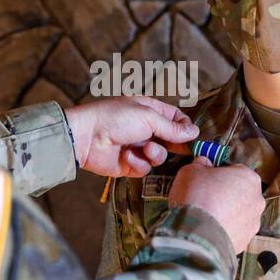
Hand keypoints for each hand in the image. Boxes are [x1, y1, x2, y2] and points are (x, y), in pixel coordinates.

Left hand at [64, 96, 198, 177]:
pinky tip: (127, 156)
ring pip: (159, 156)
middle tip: (179, 148)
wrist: (86, 137)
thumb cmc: (115, 118)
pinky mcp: (130, 165)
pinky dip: (138, 163)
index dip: (185, 127)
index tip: (192, 136)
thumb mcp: (148, 116)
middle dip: (174, 144)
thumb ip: (172, 128)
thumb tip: (194, 132)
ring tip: (144, 149)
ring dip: (154, 154)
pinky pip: (144, 168)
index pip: (175, 118)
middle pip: (171, 140)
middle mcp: (145, 129)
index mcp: (149, 110)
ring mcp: (138, 147)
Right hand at [168, 159, 263, 254]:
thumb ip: (200, 164)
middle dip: (224, 195)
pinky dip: (223, 230)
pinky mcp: (245, 241)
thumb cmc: (196, 196)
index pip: (235, 170)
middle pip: (239, 193)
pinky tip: (208, 230)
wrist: (196, 234)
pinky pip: (233, 231)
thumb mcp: (191, 170)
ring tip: (205, 216)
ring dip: (225, 213)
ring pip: (238, 214)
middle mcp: (257, 200)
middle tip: (204, 197)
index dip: (218, 174)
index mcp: (249, 177)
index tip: (205, 179)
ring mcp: (253, 223)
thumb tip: (203, 163)